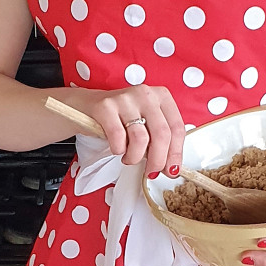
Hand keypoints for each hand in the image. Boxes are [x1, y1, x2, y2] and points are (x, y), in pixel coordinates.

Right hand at [66, 85, 186, 175]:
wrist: (88, 105)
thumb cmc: (122, 117)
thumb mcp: (146, 123)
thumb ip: (160, 140)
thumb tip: (171, 168)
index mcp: (161, 96)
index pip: (176, 128)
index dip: (176, 153)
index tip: (171, 170)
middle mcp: (145, 94)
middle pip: (162, 134)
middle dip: (158, 160)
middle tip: (151, 172)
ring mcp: (125, 98)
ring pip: (140, 138)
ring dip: (135, 157)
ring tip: (129, 159)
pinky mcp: (105, 106)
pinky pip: (118, 137)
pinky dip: (119, 150)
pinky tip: (117, 149)